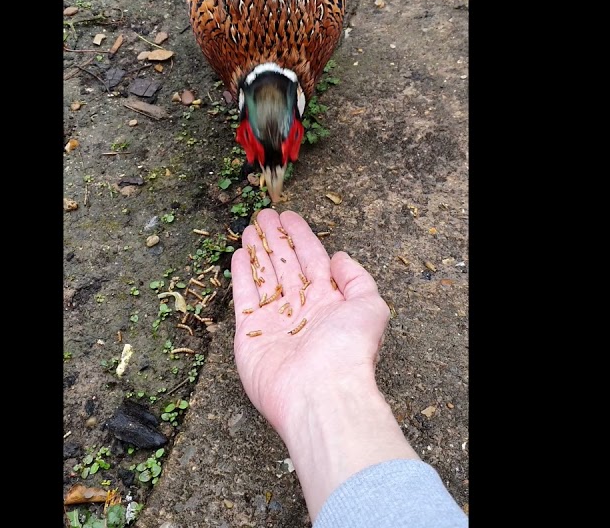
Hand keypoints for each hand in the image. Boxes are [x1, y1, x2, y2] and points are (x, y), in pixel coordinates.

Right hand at [230, 209, 389, 441]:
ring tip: (249, 227)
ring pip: (264, 277)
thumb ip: (357, 278)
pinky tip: (239, 255)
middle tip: (264, 214)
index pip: (312, 259)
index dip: (301, 236)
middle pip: (286, 264)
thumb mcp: (370, 307)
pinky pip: (244, 298)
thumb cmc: (348, 352)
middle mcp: (302, 309)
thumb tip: (340, 257)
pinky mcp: (251, 335)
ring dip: (257, 252)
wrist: (320, 394)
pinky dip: (241, 276)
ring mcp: (275, 322)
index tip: (288, 215)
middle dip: (276, 239)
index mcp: (329, 302)